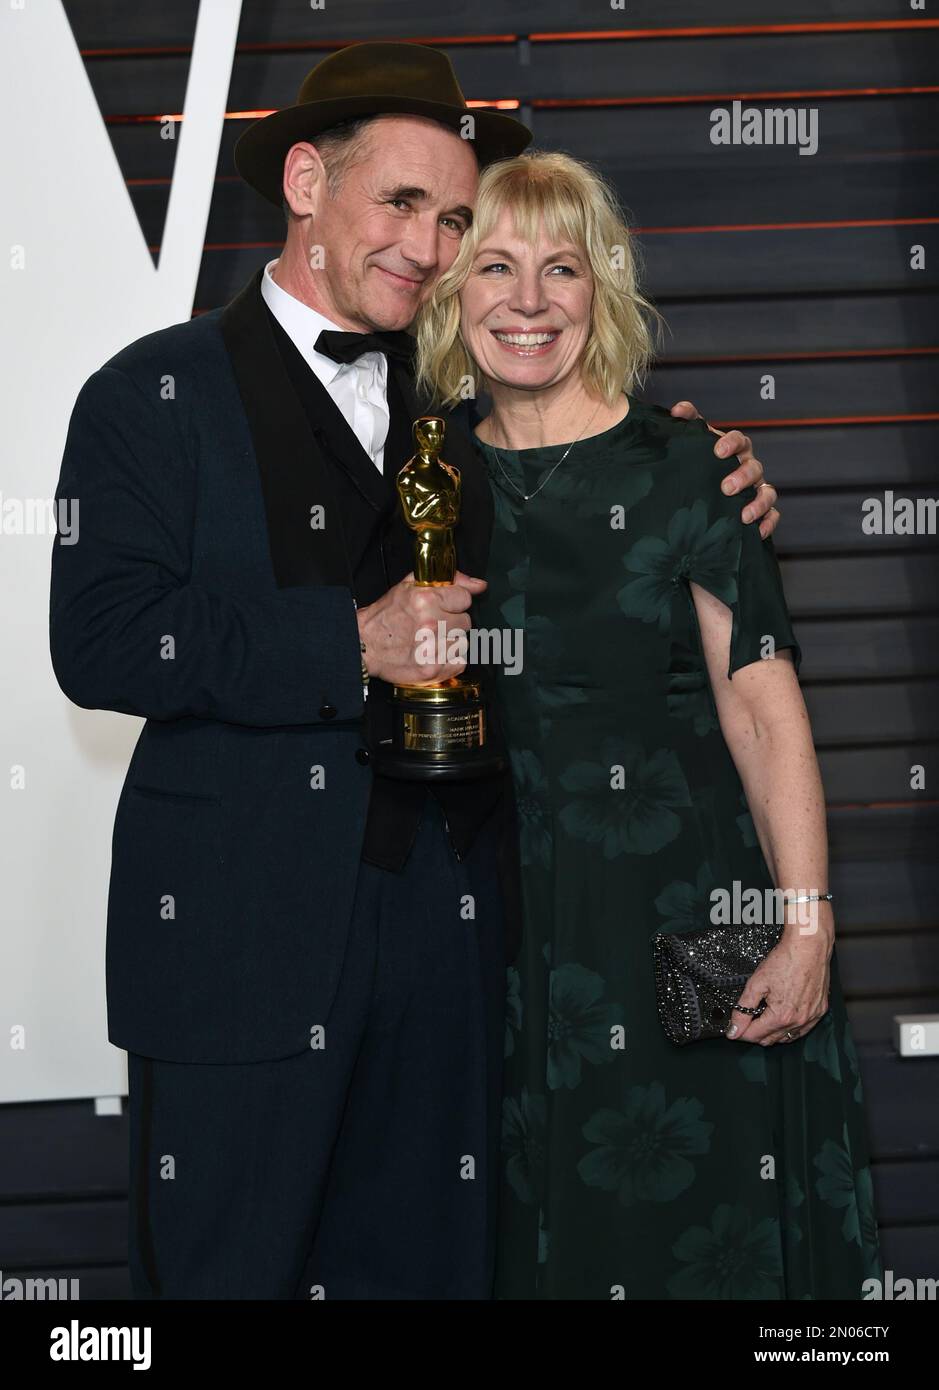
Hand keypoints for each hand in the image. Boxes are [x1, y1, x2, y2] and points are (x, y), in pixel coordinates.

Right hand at [356, 570, 486, 685]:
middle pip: (466, 622)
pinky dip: (448, 660)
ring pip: (463, 642)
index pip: (465, 598)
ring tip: (429, 641)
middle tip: (431, 625)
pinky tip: (432, 654)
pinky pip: (459, 662)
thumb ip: (449, 580)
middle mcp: (431, 623)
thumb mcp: (410, 586)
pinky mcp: (432, 669)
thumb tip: (479, 585)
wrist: (364, 645)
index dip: (453, 603)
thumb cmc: (386, 616)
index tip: (441, 607)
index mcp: (426, 599)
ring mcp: (432, 648)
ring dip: (449, 642)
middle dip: (451, 622)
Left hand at [670, 400, 779, 538]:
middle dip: (743, 477)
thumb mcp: (691, 443)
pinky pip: (772, 516)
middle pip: (754, 467)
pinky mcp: (760, 511)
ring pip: (767, 492)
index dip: (731, 443)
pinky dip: (769, 523)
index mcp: (733, 450)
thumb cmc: (698, 464)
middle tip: (726, 488)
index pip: (738, 440)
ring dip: (758, 502)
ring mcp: (756, 489)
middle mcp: (747, 467)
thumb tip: (677, 409)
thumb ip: (686, 423)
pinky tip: (758, 532)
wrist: (697, 494)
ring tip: (744, 515)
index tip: (718, 451)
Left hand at [724, 926, 832, 1046]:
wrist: (809, 948)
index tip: (733, 1029)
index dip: (740, 1033)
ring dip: (772, 1033)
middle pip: (770, 1040)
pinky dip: (789, 1029)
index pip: (755, 1036)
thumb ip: (743, 1008)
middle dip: (755, 1033)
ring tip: (762, 1018)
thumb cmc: (785, 961)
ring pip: (786, 1038)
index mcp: (781, 1016)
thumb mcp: (756, 983)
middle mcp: (798, 1021)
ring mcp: (811, 1018)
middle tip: (746, 1021)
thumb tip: (734, 1029)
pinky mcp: (819, 1012)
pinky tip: (781, 1019)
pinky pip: (802, 1030)